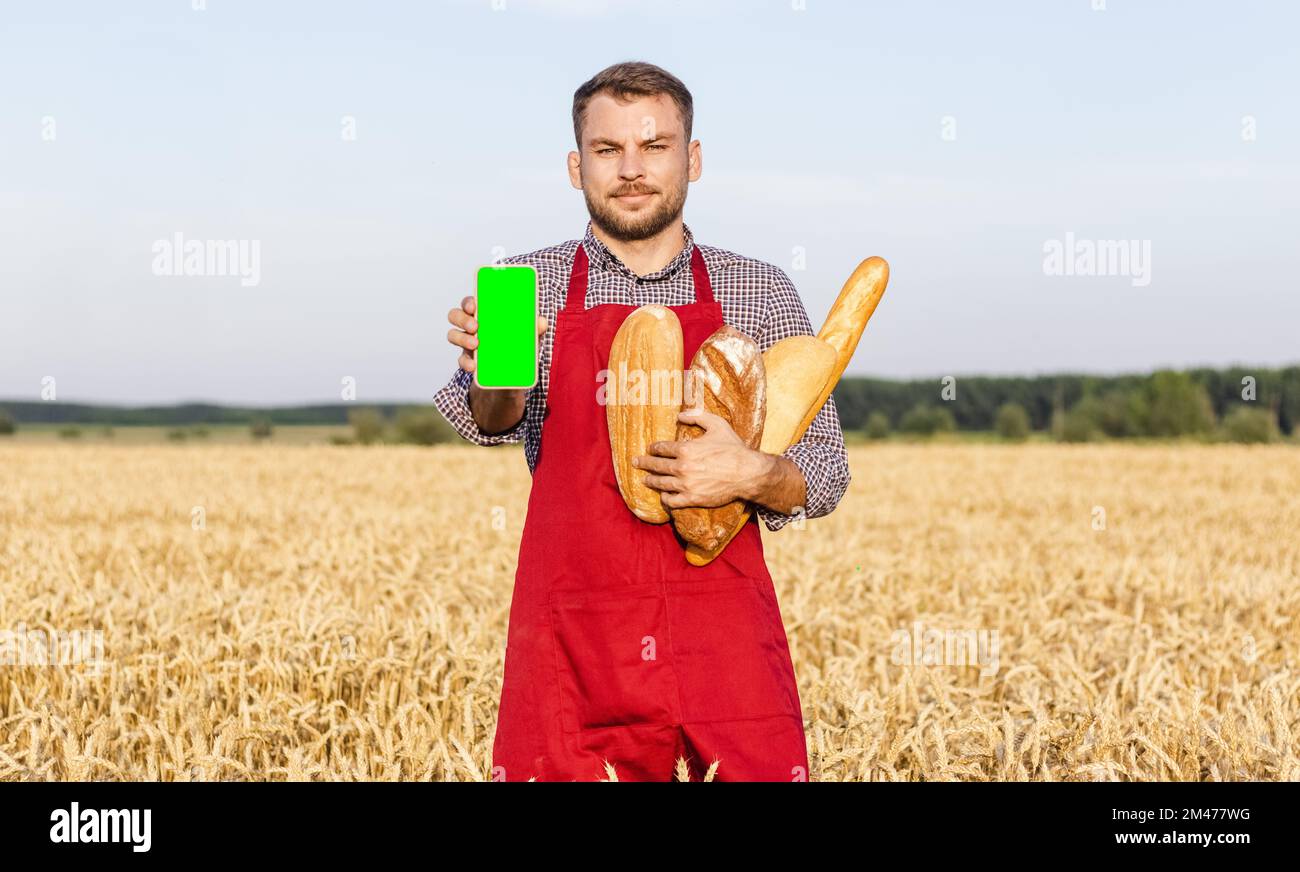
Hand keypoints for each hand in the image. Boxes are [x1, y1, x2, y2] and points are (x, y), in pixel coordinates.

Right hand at [446, 295, 547, 373]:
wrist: (511, 377)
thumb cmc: (516, 348)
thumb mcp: (528, 339)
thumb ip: (534, 329)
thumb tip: (541, 322)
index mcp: (485, 315)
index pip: (471, 303)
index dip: (469, 302)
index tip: (474, 305)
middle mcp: (473, 327)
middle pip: (456, 315)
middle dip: (463, 318)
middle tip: (475, 326)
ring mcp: (468, 343)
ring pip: (453, 335)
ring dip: (462, 338)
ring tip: (475, 344)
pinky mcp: (468, 360)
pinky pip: (461, 360)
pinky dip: (466, 362)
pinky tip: (474, 366)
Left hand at [633, 408, 771, 508]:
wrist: (747, 473)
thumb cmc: (732, 448)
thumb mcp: (716, 424)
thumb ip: (697, 416)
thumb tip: (680, 415)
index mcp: (685, 449)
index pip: (662, 448)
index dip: (654, 448)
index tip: (650, 448)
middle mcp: (682, 467)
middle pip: (656, 466)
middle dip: (644, 463)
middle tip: (636, 462)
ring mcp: (686, 485)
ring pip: (661, 483)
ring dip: (651, 481)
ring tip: (645, 480)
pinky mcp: (692, 498)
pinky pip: (672, 501)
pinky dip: (665, 498)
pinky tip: (663, 496)